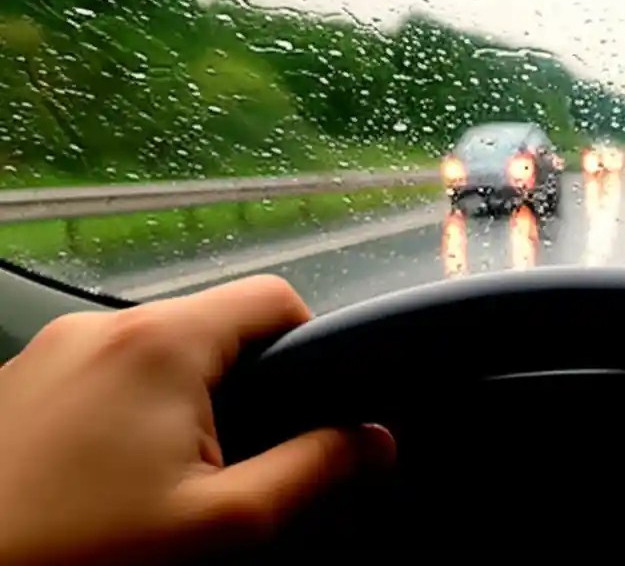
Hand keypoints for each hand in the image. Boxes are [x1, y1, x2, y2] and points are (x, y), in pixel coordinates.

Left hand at [0, 275, 395, 564]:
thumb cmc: (79, 557)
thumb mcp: (225, 526)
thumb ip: (317, 471)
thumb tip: (376, 442)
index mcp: (159, 342)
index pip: (276, 298)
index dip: (309, 350)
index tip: (304, 414)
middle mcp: (97, 329)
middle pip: (213, 332)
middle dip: (238, 395)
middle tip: (222, 476)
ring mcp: (47, 354)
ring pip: (155, 358)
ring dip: (178, 410)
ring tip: (156, 491)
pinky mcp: (14, 388)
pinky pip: (99, 380)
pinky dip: (121, 421)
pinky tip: (104, 488)